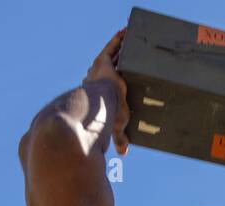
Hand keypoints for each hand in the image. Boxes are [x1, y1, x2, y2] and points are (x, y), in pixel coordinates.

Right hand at [84, 29, 130, 155]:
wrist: (95, 108)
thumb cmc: (103, 119)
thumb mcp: (115, 127)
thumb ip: (119, 138)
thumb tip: (124, 154)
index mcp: (98, 92)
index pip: (105, 84)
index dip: (111, 78)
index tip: (117, 77)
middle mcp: (96, 78)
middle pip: (109, 67)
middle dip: (117, 59)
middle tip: (125, 53)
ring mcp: (100, 69)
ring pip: (112, 56)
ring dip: (119, 48)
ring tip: (129, 39)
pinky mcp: (104, 62)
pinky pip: (113, 48)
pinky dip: (119, 40)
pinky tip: (125, 32)